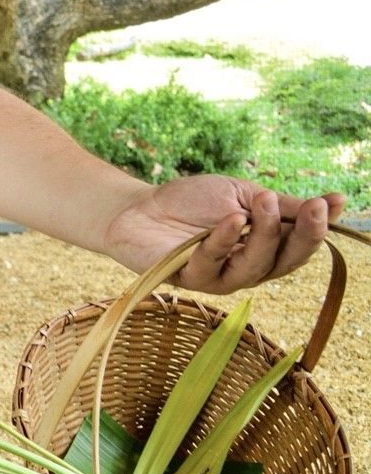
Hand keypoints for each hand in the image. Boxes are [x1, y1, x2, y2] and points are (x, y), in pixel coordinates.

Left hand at [103, 175, 344, 292]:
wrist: (138, 207)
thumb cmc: (191, 201)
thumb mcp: (242, 194)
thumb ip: (281, 204)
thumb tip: (334, 201)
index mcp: (264, 247)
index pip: (301, 244)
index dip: (319, 227)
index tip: (332, 203)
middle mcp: (248, 268)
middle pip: (286, 261)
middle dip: (303, 235)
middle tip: (311, 208)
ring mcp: (220, 277)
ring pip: (255, 266)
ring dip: (264, 233)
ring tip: (262, 202)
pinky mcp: (190, 279)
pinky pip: (213, 263)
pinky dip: (223, 239)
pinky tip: (230, 218)